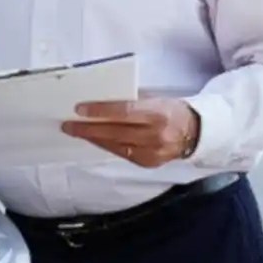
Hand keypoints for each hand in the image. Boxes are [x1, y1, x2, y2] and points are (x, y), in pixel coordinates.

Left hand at [62, 98, 200, 167]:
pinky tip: (94, 140)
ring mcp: (153, 152)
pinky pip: (121, 154)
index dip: (99, 111)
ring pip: (115, 145)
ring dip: (93, 138)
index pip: (123, 112)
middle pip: (115, 132)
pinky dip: (106, 146)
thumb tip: (99, 100)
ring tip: (75, 131)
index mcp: (158, 113)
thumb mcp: (154, 99)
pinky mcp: (149, 163)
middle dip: (88, 128)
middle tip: (67, 124)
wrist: (195, 132)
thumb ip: (131, 102)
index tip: (79, 109)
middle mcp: (156, 135)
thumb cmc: (170, 109)